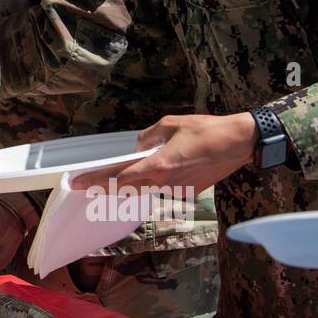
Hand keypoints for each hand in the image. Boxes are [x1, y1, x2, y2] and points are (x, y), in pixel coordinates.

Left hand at [69, 112, 257, 197]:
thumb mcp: (171, 124)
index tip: (77, 183)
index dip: (96, 180)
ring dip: (130, 185)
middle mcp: (166, 182)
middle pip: (128, 188)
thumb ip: (149, 136)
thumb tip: (137, 146)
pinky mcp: (189, 193)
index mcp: (159, 165)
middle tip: (85, 184)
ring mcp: (178, 191)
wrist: (240, 144)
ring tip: (114, 179)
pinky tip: (157, 172)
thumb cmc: (207, 130)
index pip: (119, 177)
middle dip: (105, 187)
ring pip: (146, 190)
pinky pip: (165, 188)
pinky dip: (155, 181)